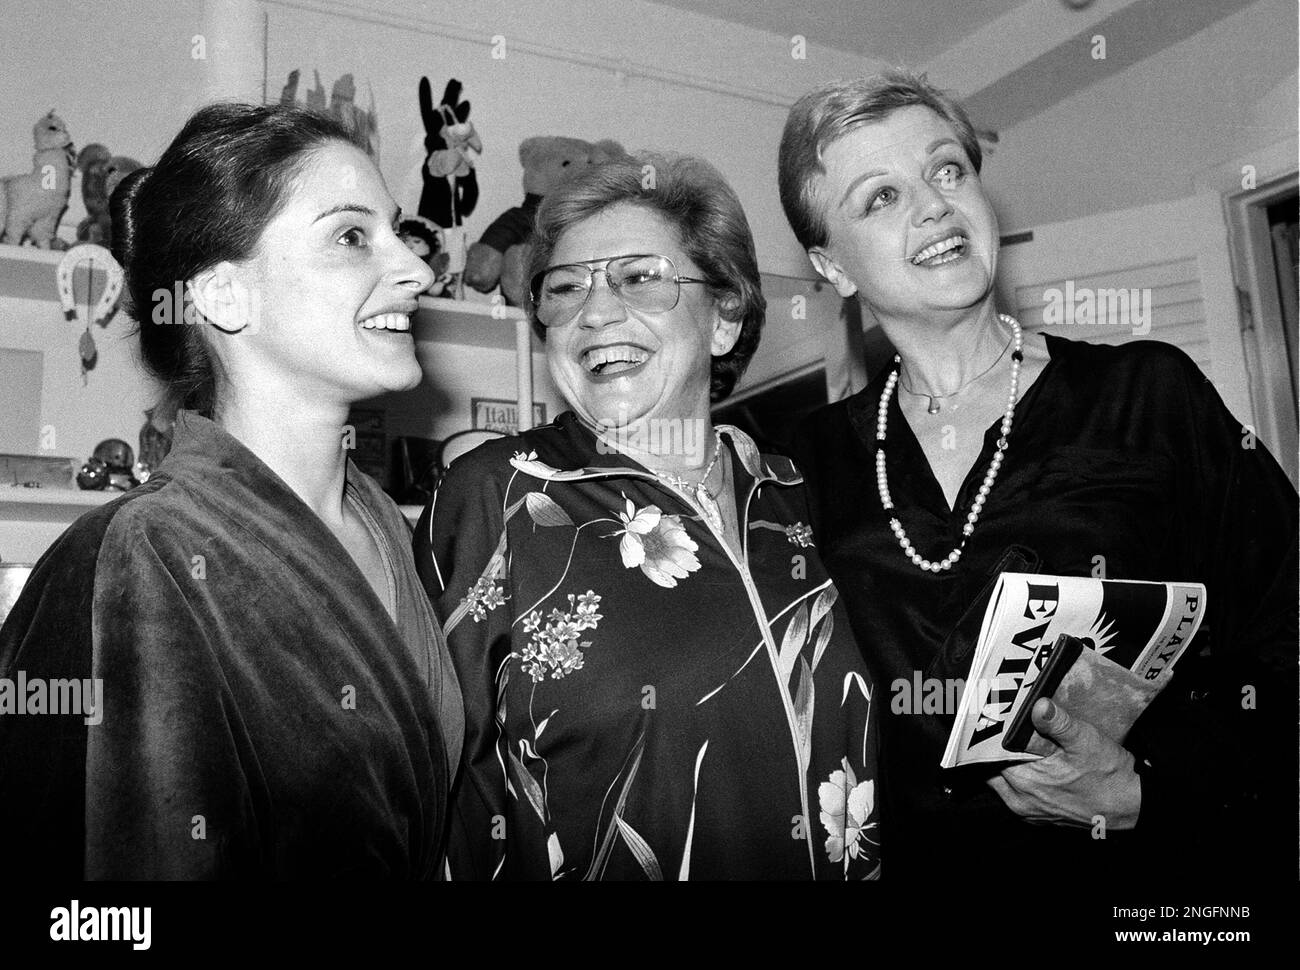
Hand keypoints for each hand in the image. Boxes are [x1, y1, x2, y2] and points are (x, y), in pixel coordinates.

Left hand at [988, 698, 1140, 830]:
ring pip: (1002, 779)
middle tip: (1001, 721)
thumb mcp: (1085, 741)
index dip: (985, 735)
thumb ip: (1058, 723)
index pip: (986, 755)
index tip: (987, 715)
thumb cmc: (1110, 776)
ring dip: (1007, 760)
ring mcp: (1028, 810)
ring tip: (1016, 736)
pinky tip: (1030, 757)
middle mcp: (1019, 800)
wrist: (1133, 806)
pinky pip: (1017, 791)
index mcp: (1023, 782)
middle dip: (994, 746)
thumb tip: (1038, 706)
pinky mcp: (1039, 814)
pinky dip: (1019, 774)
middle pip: (991, 767)